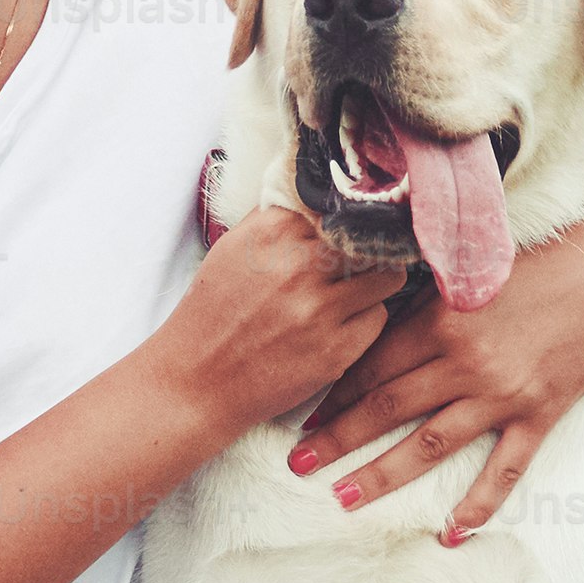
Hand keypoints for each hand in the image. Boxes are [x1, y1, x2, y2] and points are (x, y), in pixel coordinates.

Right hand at [149, 202, 411, 438]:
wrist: (196, 383)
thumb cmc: (212, 315)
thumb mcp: (231, 250)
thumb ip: (275, 220)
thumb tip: (318, 199)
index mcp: (272, 232)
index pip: (340, 206)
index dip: (348, 221)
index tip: (349, 232)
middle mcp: (299, 265)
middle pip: (371, 238)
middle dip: (370, 250)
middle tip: (364, 262)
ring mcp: (320, 308)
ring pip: (387, 277)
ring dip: (376, 283)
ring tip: (356, 293)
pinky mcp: (336, 350)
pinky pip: (378, 318)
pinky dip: (364, 321)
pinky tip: (339, 327)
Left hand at [289, 219, 583, 539]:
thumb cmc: (538, 262)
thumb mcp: (471, 270)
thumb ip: (421, 298)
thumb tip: (365, 313)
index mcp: (441, 317)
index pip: (371, 364)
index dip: (332, 393)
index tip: (299, 416)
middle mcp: (466, 361)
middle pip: (387, 409)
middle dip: (337, 440)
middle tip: (296, 466)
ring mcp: (504, 393)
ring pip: (431, 445)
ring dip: (382, 476)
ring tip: (342, 500)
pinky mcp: (540, 415)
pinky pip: (504, 470)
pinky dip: (478, 504)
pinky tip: (451, 534)